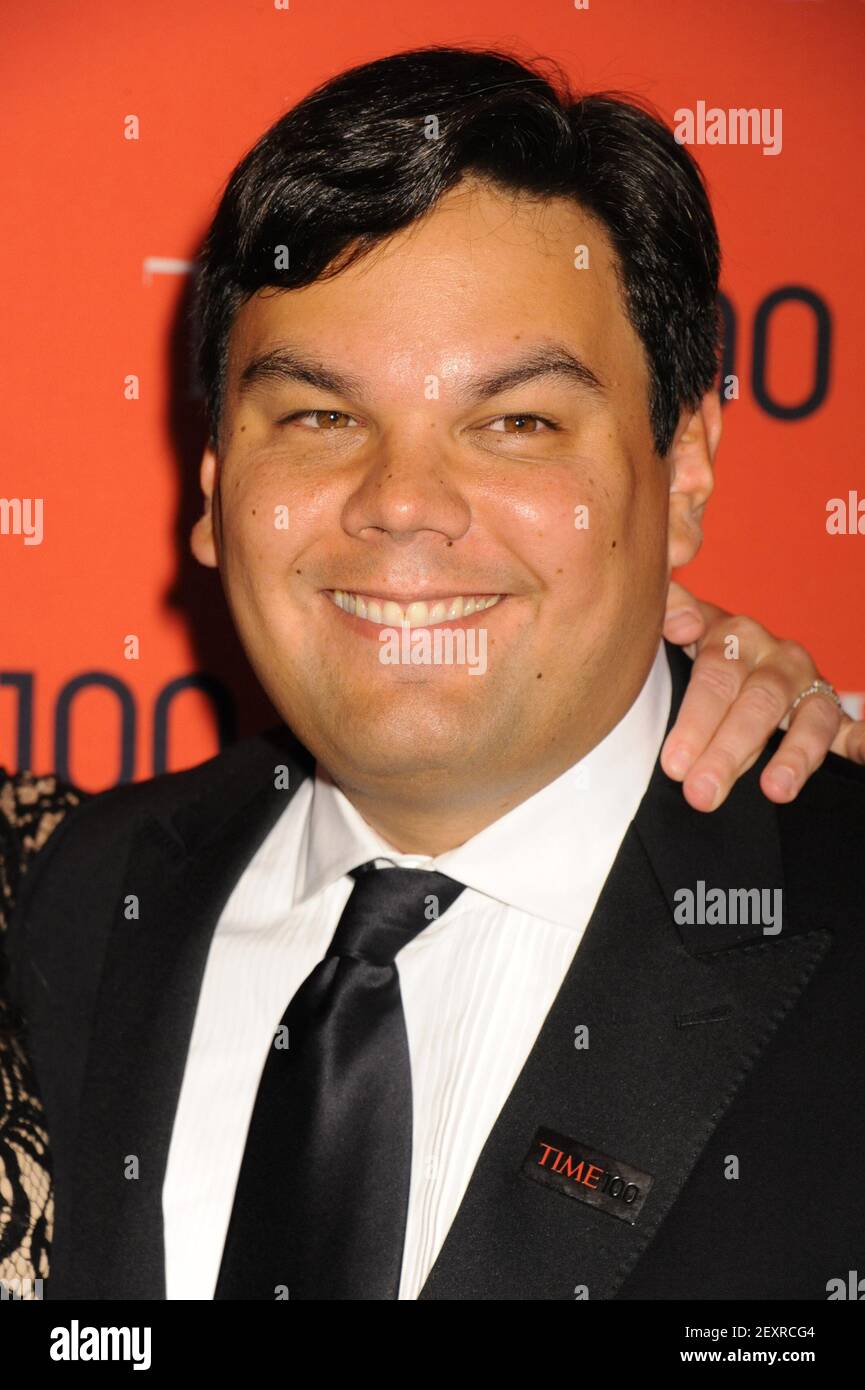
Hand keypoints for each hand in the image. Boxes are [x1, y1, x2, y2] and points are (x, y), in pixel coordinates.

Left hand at [661, 580, 864, 810]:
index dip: (695, 721)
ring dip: (793, 756)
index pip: (716, 676)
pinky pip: (850, 730)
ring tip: (775, 791)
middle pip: (757, 702)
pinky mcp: (832, 713)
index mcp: (735, 634)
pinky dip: (862, 743)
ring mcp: (809, 685)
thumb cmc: (695, 657)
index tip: (674, 764)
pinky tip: (863, 756)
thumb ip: (670, 611)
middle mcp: (777, 657)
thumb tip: (683, 626)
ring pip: (807, 718)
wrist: (735, 658)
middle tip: (701, 793)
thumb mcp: (673, 627)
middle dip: (728, 752)